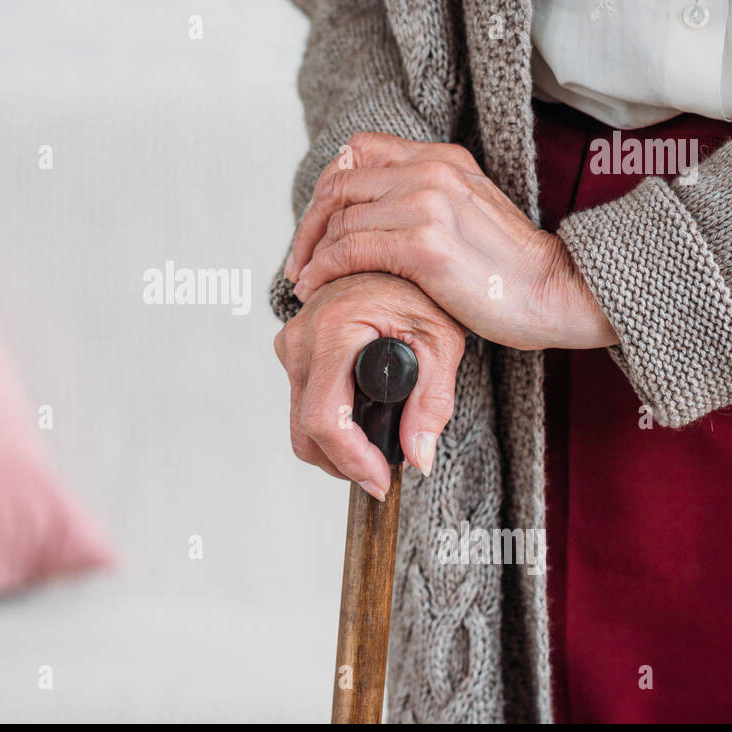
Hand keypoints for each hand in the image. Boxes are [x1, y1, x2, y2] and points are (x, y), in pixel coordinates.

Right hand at [273, 272, 465, 497]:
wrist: (393, 250)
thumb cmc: (420, 288)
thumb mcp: (442, 341)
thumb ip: (433, 402)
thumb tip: (417, 457)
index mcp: (333, 331)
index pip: (323, 418)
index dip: (350, 460)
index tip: (379, 480)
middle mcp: (299, 338)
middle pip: (304, 430)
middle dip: (342, 462)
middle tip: (381, 473)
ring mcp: (289, 343)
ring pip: (299, 421)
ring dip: (335, 445)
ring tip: (375, 445)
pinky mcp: (290, 348)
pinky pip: (301, 401)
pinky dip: (327, 422)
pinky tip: (360, 418)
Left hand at [284, 133, 617, 350]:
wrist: (557, 292)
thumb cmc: (509, 266)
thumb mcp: (465, 210)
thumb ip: (422, 199)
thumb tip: (369, 214)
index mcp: (440, 157)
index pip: (355, 151)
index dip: (326, 190)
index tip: (315, 228)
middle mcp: (432, 171)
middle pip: (339, 184)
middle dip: (309, 226)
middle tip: (298, 261)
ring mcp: (428, 205)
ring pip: (341, 220)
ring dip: (312, 254)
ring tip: (305, 282)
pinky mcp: (425, 245)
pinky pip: (351, 250)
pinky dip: (324, 270)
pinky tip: (316, 288)